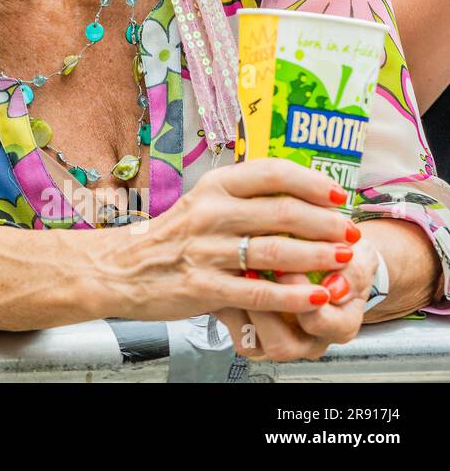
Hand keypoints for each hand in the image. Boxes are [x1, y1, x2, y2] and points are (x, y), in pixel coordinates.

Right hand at [115, 159, 358, 322]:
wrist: (119, 269)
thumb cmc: (171, 238)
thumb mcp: (202, 204)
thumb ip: (244, 199)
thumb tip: (300, 194)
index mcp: (212, 187)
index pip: (271, 173)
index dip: (312, 182)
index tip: (338, 195)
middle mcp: (209, 214)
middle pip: (282, 212)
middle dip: (326, 223)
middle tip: (351, 233)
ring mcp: (205, 251)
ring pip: (275, 250)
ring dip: (317, 257)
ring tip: (343, 261)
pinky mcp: (203, 286)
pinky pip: (258, 290)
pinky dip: (293, 295)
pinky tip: (316, 297)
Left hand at [216, 236, 377, 360]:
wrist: (330, 257)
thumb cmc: (343, 259)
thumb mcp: (357, 258)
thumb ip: (351, 272)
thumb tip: (336, 287)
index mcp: (340, 324)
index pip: (319, 323)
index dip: (300, 295)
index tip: (285, 266)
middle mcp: (311, 339)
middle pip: (283, 345)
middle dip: (263, 310)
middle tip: (251, 274)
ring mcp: (283, 339)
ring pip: (255, 345)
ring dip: (242, 310)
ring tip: (235, 278)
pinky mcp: (257, 334)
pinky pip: (238, 335)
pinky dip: (229, 311)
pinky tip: (227, 283)